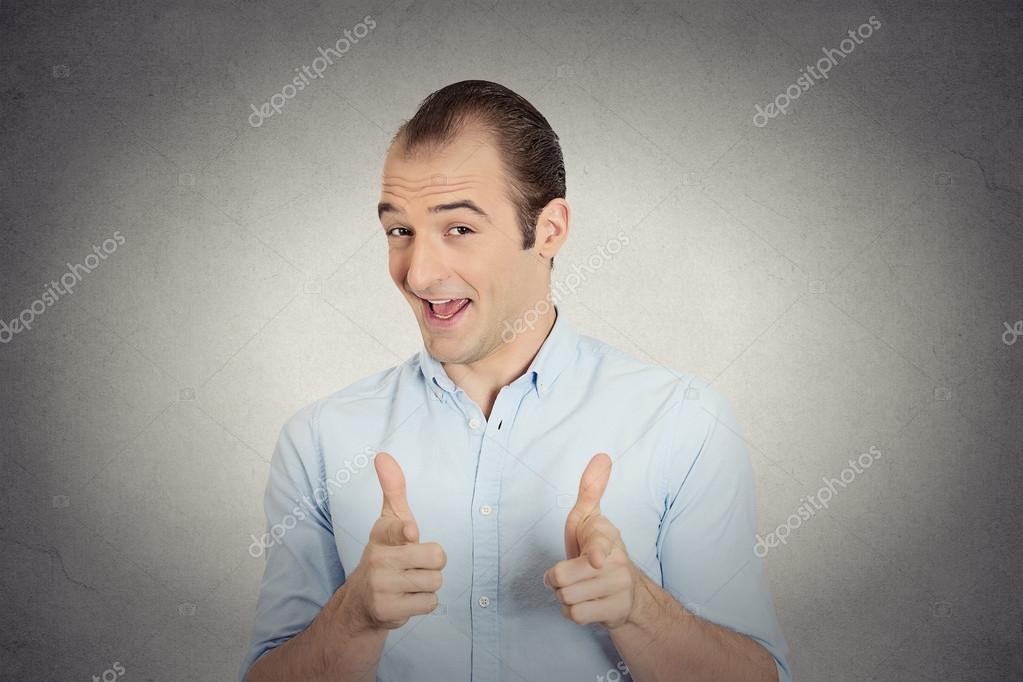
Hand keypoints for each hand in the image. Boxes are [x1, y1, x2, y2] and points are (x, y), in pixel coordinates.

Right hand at [345, 452, 445, 631]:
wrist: (362, 601)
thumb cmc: (386, 553)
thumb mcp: (390, 520)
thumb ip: (393, 488)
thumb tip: (382, 455)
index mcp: (381, 534)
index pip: (397, 529)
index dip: (407, 533)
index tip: (410, 534)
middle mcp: (378, 559)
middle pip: (436, 557)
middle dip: (433, 563)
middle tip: (415, 564)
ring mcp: (381, 586)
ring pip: (435, 581)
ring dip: (428, 584)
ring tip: (409, 583)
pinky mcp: (387, 610)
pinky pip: (430, 603)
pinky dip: (424, 603)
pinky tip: (406, 599)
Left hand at [544, 453, 641, 629]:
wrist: (627, 592)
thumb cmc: (597, 550)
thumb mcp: (589, 519)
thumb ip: (591, 490)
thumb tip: (602, 456)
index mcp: (607, 535)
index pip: (600, 543)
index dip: (595, 552)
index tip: (595, 559)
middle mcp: (617, 560)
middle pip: (562, 577)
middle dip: (556, 578)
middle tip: (569, 572)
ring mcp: (619, 587)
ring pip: (566, 597)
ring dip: (564, 595)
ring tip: (579, 587)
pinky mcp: (616, 610)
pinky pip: (575, 614)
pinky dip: (572, 611)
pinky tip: (585, 602)